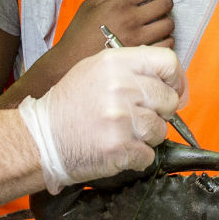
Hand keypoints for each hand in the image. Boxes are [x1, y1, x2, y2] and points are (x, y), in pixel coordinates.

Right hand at [28, 45, 183, 187]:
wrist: (42, 139)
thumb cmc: (69, 106)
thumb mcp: (94, 71)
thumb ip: (132, 69)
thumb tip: (171, 82)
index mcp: (116, 63)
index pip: (168, 63)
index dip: (176, 80)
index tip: (174, 92)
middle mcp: (122, 86)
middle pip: (169, 99)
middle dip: (159, 112)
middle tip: (136, 117)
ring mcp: (122, 118)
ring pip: (160, 129)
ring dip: (146, 136)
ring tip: (120, 133)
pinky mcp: (120, 147)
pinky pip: (148, 154)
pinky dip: (136, 156)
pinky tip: (116, 148)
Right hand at [62, 0, 173, 60]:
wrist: (70, 63)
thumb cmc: (79, 33)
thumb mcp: (89, 6)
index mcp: (119, 4)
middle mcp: (131, 19)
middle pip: (166, 4)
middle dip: (164, 3)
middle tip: (158, 8)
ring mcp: (138, 38)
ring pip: (169, 24)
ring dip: (166, 22)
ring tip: (157, 25)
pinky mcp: (142, 56)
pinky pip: (167, 45)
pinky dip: (165, 41)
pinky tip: (156, 41)